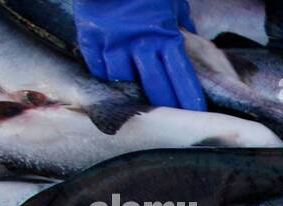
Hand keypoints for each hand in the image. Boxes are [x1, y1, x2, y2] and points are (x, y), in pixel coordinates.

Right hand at [74, 0, 206, 110]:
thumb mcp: (171, 2)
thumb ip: (181, 23)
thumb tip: (190, 36)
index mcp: (165, 36)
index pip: (181, 77)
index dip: (187, 99)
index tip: (192, 112)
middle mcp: (141, 43)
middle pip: (155, 87)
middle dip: (163, 105)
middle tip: (167, 117)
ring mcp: (114, 42)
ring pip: (123, 81)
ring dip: (131, 91)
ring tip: (136, 99)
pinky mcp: (90, 38)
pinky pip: (97, 68)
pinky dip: (105, 77)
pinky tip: (112, 83)